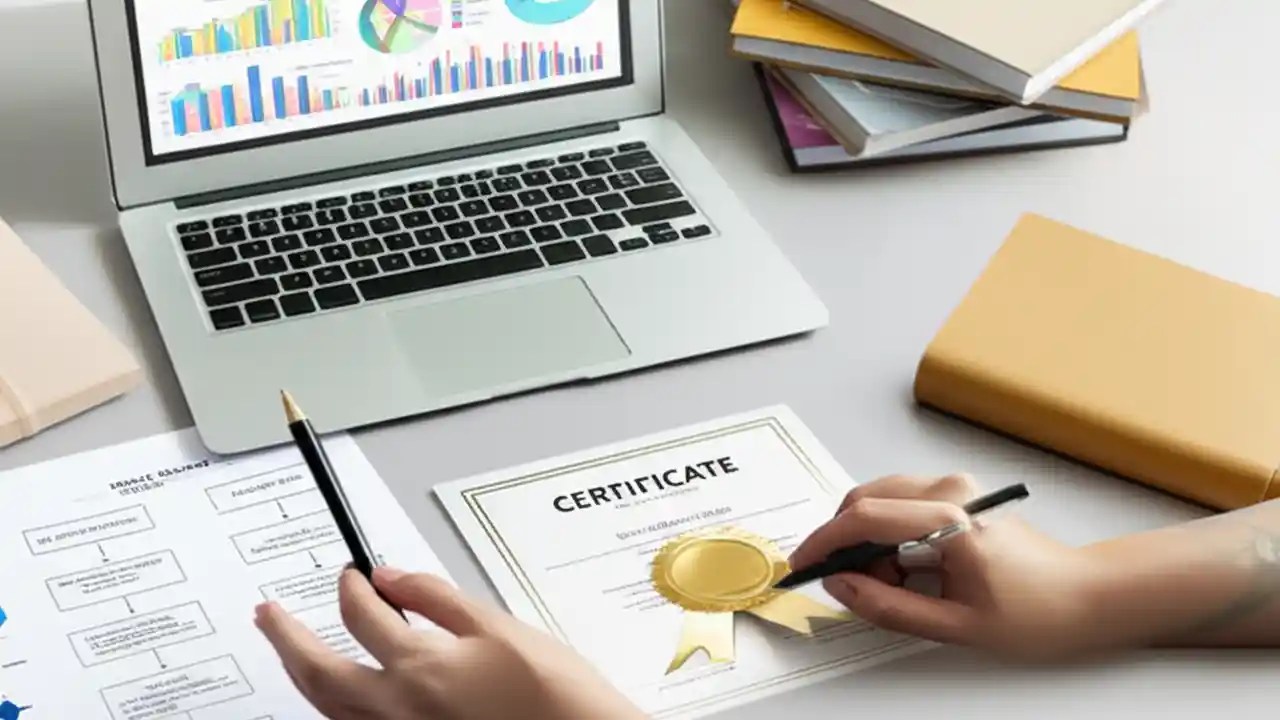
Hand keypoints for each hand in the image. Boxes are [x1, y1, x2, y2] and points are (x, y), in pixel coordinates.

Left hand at [255, 567, 646, 719]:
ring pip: (327, 708)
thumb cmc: (554, 695)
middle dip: (285, 637)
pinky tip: (336, 695)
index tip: (351, 574)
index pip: (362, 614)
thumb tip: (392, 577)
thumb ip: (440, 599)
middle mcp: (397, 710)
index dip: (351, 586)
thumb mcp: (501, 628)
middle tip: (267, 615)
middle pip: (318, 671)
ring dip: (301, 674)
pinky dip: (334, 707)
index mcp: (420, 667)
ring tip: (288, 651)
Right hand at [789, 474, 1102, 659]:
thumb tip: (842, 587)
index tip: (803, 564)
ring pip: (882, 505)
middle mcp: (952, 492)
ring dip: (872, 545)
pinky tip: (911, 573)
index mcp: (951, 520)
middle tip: (857, 586)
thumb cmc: (1040, 611)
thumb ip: (889, 607)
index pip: (865, 517)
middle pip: (867, 502)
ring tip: (896, 586)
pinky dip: (891, 539)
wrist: (1088, 597)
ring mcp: (956, 490)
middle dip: (850, 547)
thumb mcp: (957, 626)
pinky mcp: (959, 497)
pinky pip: (903, 509)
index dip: (826, 542)